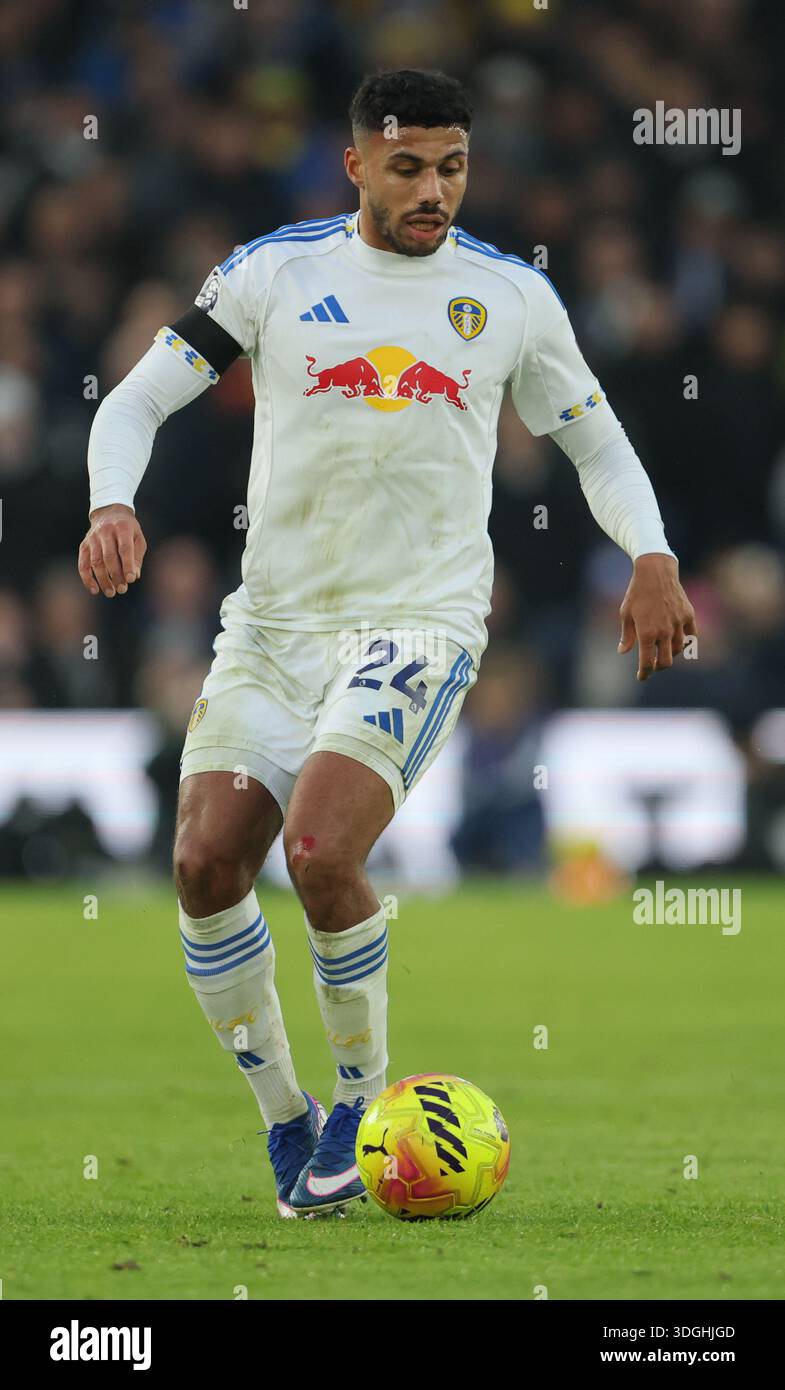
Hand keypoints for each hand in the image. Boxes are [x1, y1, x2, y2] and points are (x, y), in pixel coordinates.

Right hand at [78, 504, 147, 596]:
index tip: (131, 580)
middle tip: (122, 590)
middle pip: (109, 557)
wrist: (109, 512)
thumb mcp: (138, 538)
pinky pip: (83, 564)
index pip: (124, 548)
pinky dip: (87, 578)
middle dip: (116, 575)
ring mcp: (93, 538)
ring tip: (111, 593)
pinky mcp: (84, 545)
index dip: (127, 565)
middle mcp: (105, 531)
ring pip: (96, 562)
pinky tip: (94, 590)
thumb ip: (137, 557)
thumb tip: (134, 576)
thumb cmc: (128, 529)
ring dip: (103, 579)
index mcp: (122, 527)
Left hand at [618, 553, 696, 680]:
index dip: (644, 673)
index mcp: (646, 633)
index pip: (647, 662)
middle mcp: (664, 631)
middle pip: (665, 661)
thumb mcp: (625, 614)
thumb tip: (623, 651)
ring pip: (678, 650)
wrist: (655, 572)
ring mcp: (678, 623)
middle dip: (658, 667)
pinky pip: (691, 636)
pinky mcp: (688, 615)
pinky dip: (686, 643)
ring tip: (663, 652)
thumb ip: (627, 635)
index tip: (642, 677)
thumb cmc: (636, 593)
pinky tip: (679, 644)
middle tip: (653, 665)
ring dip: (670, 655)